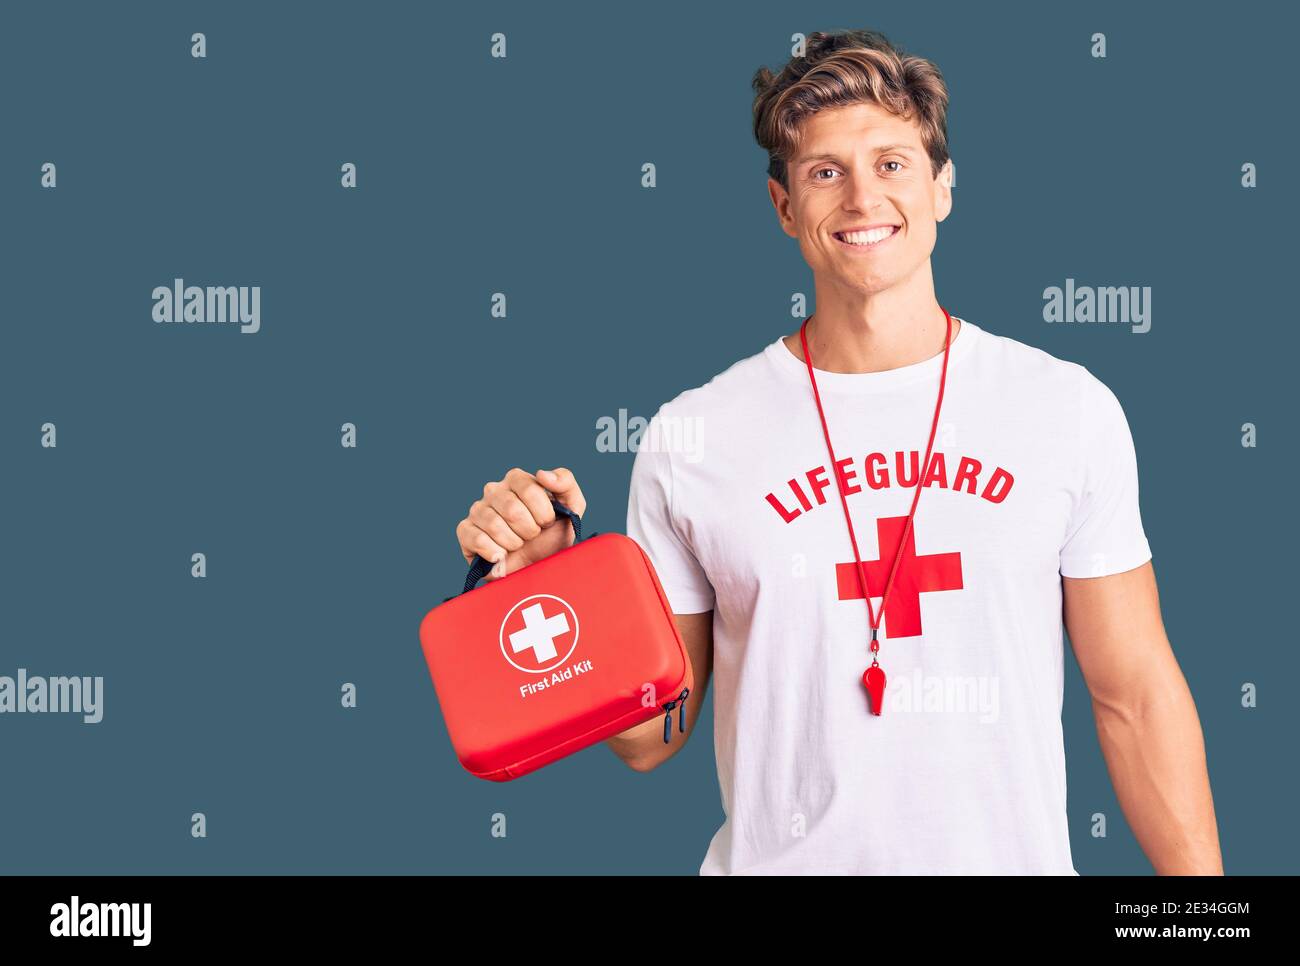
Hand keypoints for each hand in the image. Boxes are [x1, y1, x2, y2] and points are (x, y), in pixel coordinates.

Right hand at [456, 467, 587, 580]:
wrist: (538, 566)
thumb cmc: (553, 534)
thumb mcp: (571, 507)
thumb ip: (565, 482)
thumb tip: (543, 474)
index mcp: (516, 479)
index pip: (529, 489)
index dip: (543, 513)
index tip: (547, 523)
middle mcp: (493, 490)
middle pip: (512, 509)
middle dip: (530, 530)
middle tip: (532, 536)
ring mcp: (478, 510)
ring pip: (495, 525)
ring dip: (514, 543)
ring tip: (518, 545)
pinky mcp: (465, 531)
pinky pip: (477, 539)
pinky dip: (494, 552)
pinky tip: (501, 555)